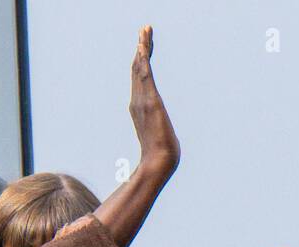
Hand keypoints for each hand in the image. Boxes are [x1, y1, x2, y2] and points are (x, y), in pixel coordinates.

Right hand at [129, 26, 178, 175]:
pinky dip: (144, 61)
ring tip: (145, 31)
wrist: (158, 164)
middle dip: (142, 48)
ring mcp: (142, 101)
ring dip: (143, 48)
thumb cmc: (160, 156)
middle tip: (144, 30)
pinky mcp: (151, 102)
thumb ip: (158, 131)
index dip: (142, 60)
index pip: (140, 79)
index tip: (144, 45)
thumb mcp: (160, 136)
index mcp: (140, 107)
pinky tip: (143, 48)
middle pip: (138, 68)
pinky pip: (145, 76)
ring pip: (140, 68)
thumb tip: (161, 140)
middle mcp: (137, 101)